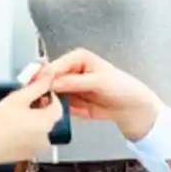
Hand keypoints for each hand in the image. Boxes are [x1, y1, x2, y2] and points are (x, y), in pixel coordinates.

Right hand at [0, 70, 62, 163]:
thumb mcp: (17, 98)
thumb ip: (37, 86)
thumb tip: (49, 76)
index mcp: (46, 123)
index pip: (58, 104)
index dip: (48, 95)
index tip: (36, 91)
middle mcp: (47, 137)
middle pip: (49, 116)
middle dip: (38, 107)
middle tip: (22, 102)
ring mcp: (38, 148)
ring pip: (41, 127)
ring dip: (32, 119)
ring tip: (14, 116)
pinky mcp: (29, 153)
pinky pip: (33, 138)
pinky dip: (27, 132)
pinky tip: (12, 128)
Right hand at [45, 48, 160, 139]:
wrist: (132, 108)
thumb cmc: (122, 87)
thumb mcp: (99, 81)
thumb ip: (75, 82)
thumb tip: (54, 83)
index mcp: (78, 58)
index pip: (56, 65)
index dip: (46, 75)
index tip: (37, 84)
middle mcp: (72, 71)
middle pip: (51, 79)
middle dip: (45, 89)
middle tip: (40, 98)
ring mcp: (70, 88)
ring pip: (53, 94)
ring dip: (49, 101)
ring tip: (48, 107)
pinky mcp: (72, 103)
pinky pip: (60, 106)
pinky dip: (58, 111)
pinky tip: (57, 113)